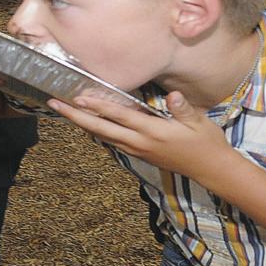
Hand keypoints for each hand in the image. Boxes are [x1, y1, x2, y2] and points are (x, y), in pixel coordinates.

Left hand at [49, 92, 232, 179]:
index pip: (120, 116)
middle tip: (54, 103)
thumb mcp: (199, 122)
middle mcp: (140, 143)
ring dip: (83, 124)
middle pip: (102, 129)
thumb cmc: (206, 142)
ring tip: (64, 111)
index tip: (79, 97)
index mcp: (153, 132)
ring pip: (104, 136)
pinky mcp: (139, 154)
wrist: (210, 169)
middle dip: (77, 116)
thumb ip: (183, 109)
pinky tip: (88, 125)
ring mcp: (138, 150)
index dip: (99, 106)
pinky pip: (112, 142)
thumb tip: (173, 96)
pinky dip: (97, 132)